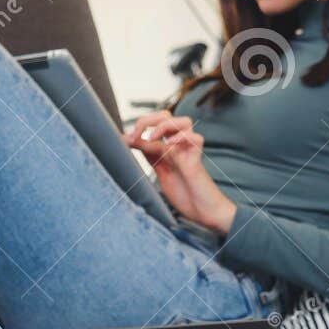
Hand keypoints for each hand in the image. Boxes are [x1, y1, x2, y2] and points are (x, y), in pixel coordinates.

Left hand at [124, 111, 237, 234]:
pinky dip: (183, 138)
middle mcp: (178, 146)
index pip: (154, 123)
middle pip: (167, 116)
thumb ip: (148, 154)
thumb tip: (126, 139)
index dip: (139, 126)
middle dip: (148, 120)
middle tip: (136, 135)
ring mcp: (188, 152)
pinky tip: (170, 146)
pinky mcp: (196, 161)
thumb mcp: (160, 170)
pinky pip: (196, 139)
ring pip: (184, 122)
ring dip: (165, 125)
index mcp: (167, 148)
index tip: (125, 139)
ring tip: (153, 138)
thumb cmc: (184, 193)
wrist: (203, 211)